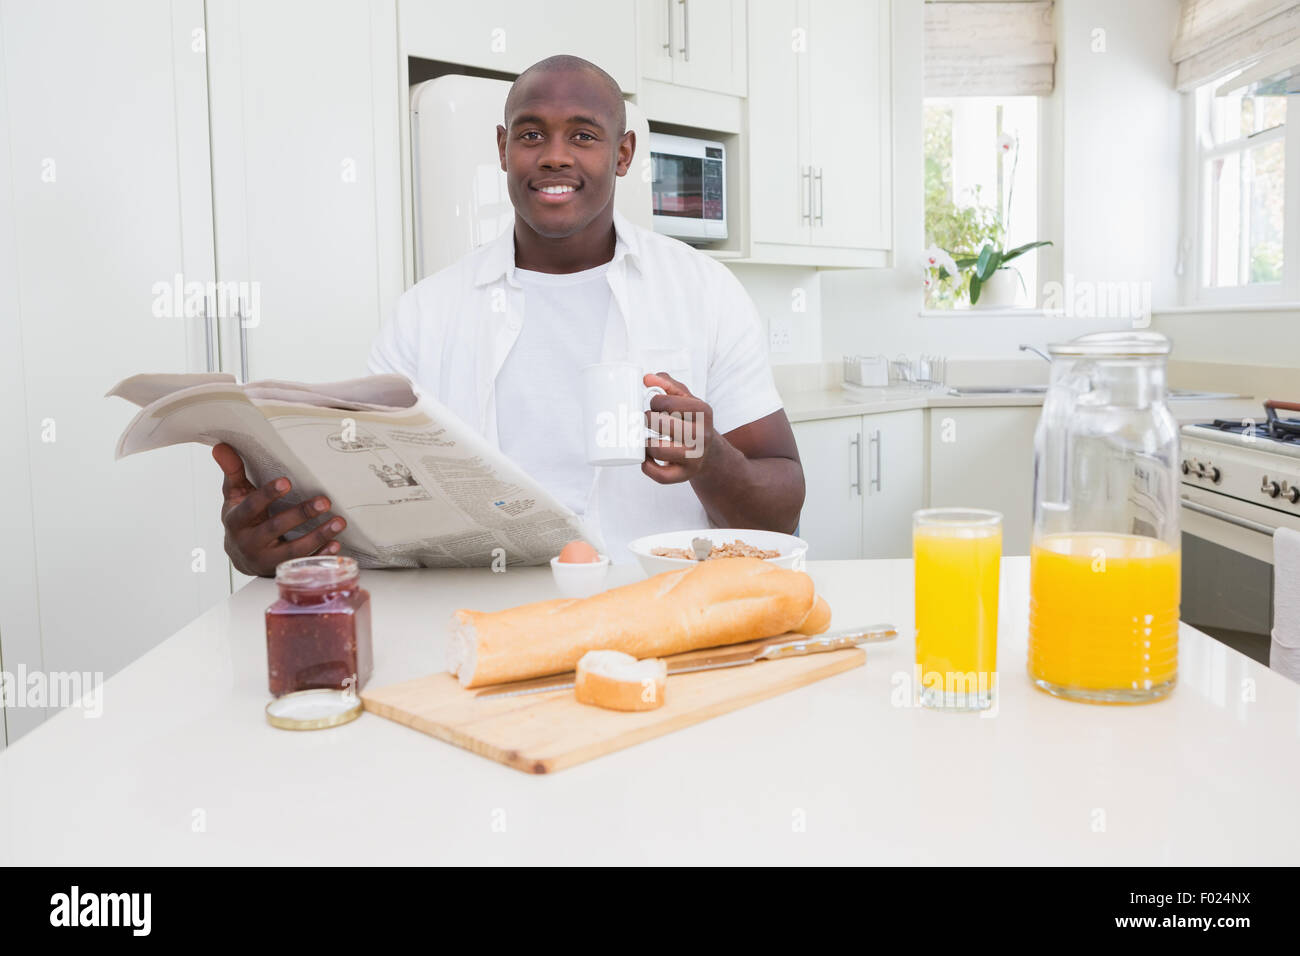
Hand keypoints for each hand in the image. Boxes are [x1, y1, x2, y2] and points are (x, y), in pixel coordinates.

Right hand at [213, 443, 346, 576]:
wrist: (241, 556)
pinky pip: (303, 564)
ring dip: (318, 536)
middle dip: (301, 514)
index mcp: (236, 520)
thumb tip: (221, 446)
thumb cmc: (242, 519)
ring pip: (293, 550)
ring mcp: (266, 559)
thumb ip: (233, 472)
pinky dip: (321, 555)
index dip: (268, 495)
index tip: (287, 482)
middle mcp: (249, 542)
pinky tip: (336, 543)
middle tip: (324, 501)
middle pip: (276, 527)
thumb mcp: (234, 496)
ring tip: (338, 522)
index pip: (251, 506)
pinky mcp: (282, 569)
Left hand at [641, 372, 718, 483]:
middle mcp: (702, 435)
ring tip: (647, 438)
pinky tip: (647, 458)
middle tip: (647, 421)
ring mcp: (695, 457)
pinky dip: (647, 467)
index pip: (668, 402)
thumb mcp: (687, 400)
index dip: (654, 402)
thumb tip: (647, 379)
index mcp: (703, 412)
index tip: (655, 405)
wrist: (710, 453)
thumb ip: (668, 385)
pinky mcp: (686, 475)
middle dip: (647, 420)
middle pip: (660, 424)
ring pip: (658, 450)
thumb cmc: (692, 422)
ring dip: (646, 444)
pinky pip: (660, 475)